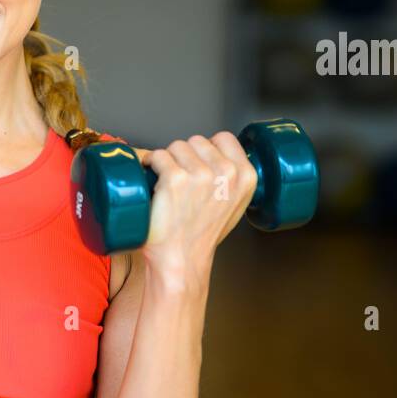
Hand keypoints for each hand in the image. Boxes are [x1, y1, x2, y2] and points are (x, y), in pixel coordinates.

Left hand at [138, 132, 256, 280]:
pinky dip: (150, 165)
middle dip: (185, 156)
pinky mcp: (175, 178)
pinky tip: (152, 181)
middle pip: (197, 140)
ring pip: (176, 146)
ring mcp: (201, 174)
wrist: (181, 259)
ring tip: (168, 185)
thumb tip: (219, 157)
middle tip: (180, 182)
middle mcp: (227, 172)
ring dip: (167, 161)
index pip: (225, 138)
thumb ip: (233, 179)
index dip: (206, 149)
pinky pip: (157, 156)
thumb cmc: (201, 236)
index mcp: (246, 176)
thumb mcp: (234, 204)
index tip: (197, 163)